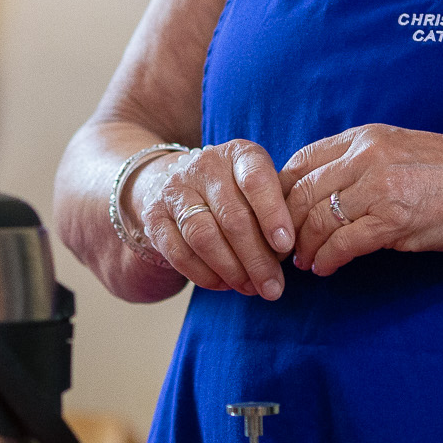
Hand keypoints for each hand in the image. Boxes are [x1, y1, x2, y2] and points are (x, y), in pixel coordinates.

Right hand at [132, 140, 294, 298]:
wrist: (181, 183)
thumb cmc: (237, 191)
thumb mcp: (262, 187)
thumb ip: (278, 211)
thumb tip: (288, 253)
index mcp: (238, 154)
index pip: (255, 180)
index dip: (272, 214)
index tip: (286, 246)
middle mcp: (205, 165)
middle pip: (232, 217)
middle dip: (256, 259)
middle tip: (273, 287)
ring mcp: (175, 189)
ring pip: (204, 237)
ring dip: (231, 270)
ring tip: (250, 288)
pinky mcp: (155, 217)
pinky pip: (179, 253)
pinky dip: (204, 275)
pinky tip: (223, 285)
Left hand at [281, 126, 442, 276]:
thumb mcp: (396, 152)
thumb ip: (359, 166)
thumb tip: (321, 194)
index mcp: (364, 138)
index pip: (302, 160)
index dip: (280, 190)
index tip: (274, 213)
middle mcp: (366, 157)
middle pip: (302, 191)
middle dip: (284, 223)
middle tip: (279, 246)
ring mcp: (379, 187)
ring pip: (317, 218)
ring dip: (303, 246)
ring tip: (302, 262)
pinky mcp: (393, 219)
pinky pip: (345, 242)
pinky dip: (327, 258)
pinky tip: (324, 268)